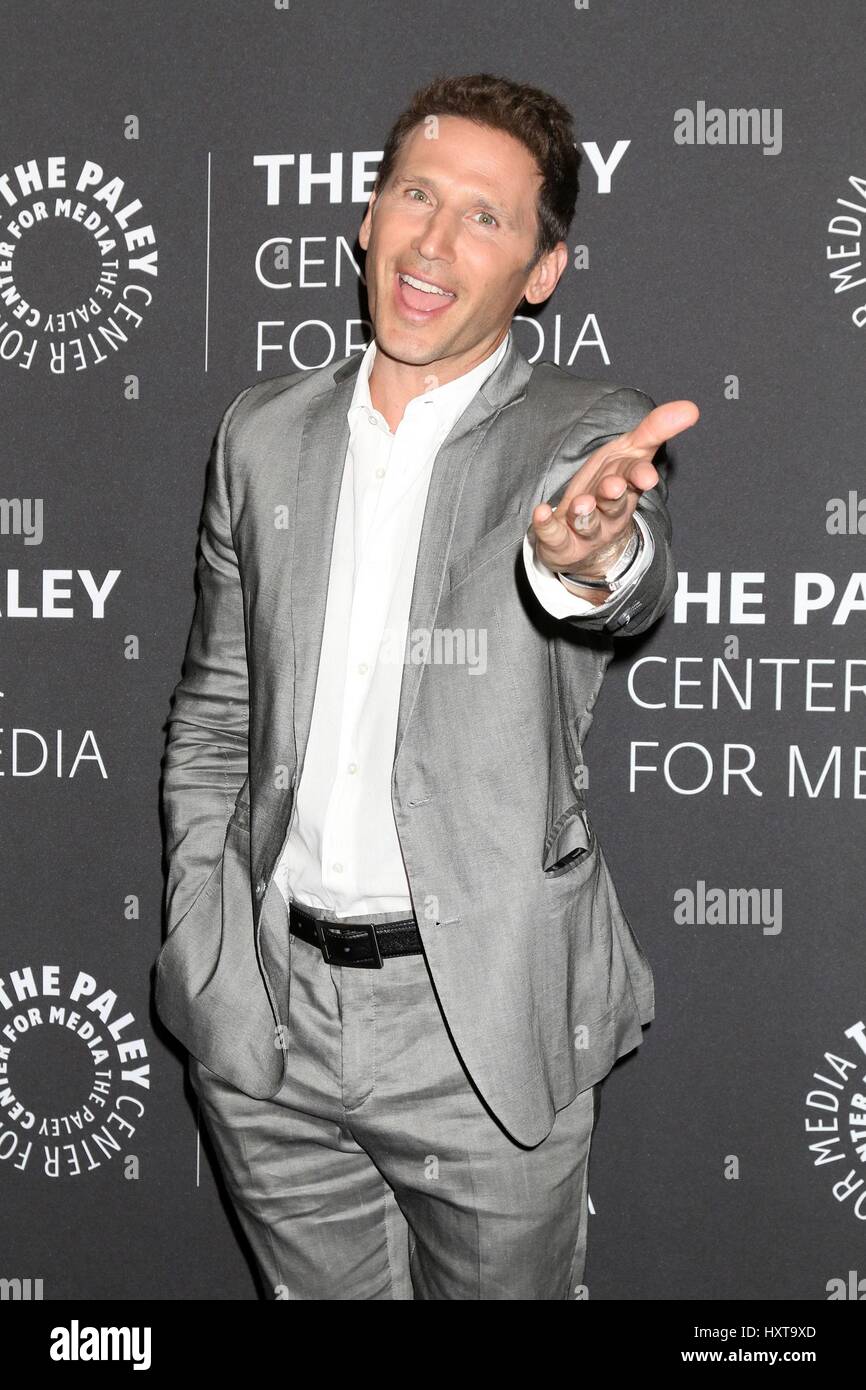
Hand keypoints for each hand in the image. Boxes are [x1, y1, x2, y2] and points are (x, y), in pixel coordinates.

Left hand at [529, 399, 698, 578]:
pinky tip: (541, 511)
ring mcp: (587, 530)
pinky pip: (554, 534)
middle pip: (615, 503)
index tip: (646, 476)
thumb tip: (691, 407)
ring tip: (581, 504)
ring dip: (585, 513)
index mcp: (628, 486)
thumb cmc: (608, 487)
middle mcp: (611, 511)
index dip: (640, 476)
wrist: (588, 543)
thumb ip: (655, 430)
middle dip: (614, 494)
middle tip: (613, 486)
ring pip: (589, 523)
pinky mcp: (562, 542)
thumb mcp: (630, 453)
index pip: (636, 478)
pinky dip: (546, 524)